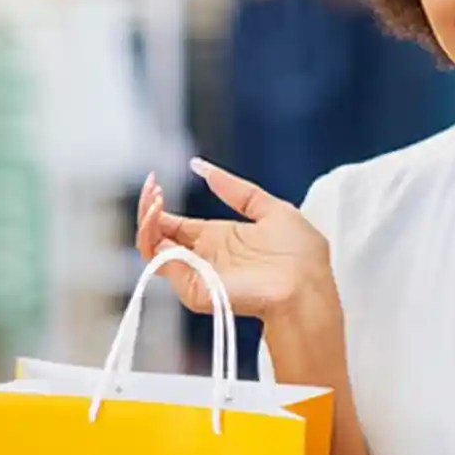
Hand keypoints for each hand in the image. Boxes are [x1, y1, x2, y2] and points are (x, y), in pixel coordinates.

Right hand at [136, 159, 337, 319]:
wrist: (308, 286)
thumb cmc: (301, 257)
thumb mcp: (271, 208)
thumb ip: (236, 190)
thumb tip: (202, 167)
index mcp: (220, 239)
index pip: (176, 223)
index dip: (160, 204)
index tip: (155, 181)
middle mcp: (204, 257)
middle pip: (158, 234)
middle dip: (148, 207)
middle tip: (151, 185)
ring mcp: (196, 273)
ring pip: (152, 247)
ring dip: (146, 220)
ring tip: (153, 198)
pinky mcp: (193, 287)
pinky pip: (160, 262)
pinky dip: (151, 236)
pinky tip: (157, 214)